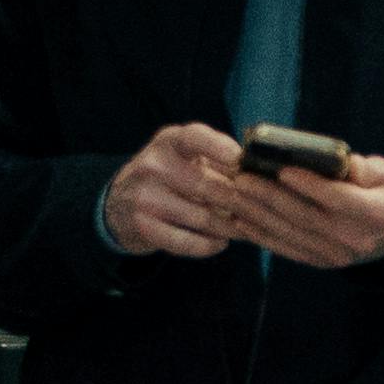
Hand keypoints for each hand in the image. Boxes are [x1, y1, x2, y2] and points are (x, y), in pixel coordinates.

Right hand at [103, 124, 249, 263]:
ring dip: (231, 227)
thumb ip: (219, 160)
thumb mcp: (186, 157)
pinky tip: (221, 242)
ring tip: (247, 229)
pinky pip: (187, 241)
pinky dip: (209, 245)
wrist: (120, 204)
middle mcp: (153, 164)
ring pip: (203, 217)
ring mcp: (145, 196)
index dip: (222, 148)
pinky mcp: (143, 226)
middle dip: (241, 202)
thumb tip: (262, 174)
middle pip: (209, 186)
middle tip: (263, 211)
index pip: (195, 137)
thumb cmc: (169, 177)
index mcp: (169, 141)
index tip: (243, 161)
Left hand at [243, 149, 383, 273]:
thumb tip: (338, 162)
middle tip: (242, 178)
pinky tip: (241, 220)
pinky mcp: (321, 263)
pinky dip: (262, 235)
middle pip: (306, 217)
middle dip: (270, 197)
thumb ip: (365, 169)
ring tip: (235, 195)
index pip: (338, 199)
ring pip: (291, 234)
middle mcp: (355, 239)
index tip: (282, 169)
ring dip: (258, 215)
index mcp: (377, 213)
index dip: (309, 185)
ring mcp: (336, 255)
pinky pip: (287, 249)